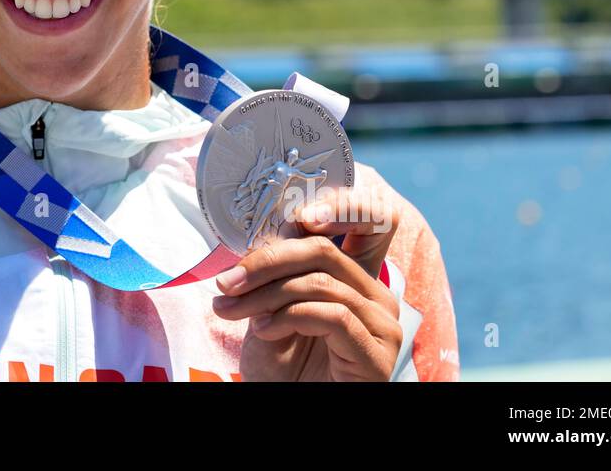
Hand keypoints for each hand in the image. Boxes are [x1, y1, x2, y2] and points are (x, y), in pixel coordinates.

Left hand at [211, 185, 403, 380]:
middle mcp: (376, 294)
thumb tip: (258, 236)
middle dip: (267, 259)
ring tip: (233, 311)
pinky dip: (287, 317)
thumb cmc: (284, 365)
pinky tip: (263, 330)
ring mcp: (382, 323)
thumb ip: (279, 274)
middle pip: (325, 248)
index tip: (297, 217)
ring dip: (265, 294)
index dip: (342, 205)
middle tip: (228, 281)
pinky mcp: (377, 351)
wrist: (292, 406)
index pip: (371, 219)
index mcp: (355, 277)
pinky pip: (331, 315)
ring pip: (320, 281)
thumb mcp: (272, 309)